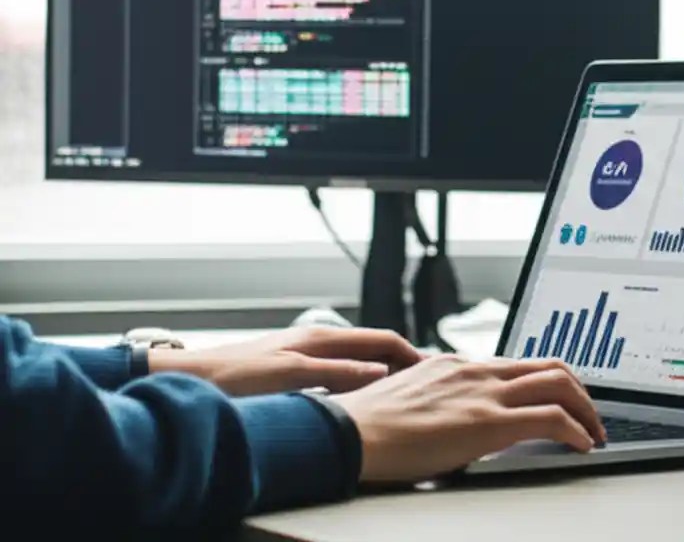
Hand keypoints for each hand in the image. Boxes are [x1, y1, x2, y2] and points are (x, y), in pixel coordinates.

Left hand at [148, 327, 422, 396]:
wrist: (189, 380)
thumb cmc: (234, 378)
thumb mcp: (293, 377)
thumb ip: (339, 373)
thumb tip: (384, 372)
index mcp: (324, 338)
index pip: (386, 341)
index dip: (414, 357)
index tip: (436, 376)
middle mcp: (319, 341)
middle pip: (376, 350)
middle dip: (403, 367)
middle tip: (425, 391)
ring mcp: (307, 354)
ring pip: (360, 364)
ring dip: (382, 378)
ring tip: (400, 400)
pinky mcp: (295, 370)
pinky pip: (342, 375)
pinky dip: (359, 386)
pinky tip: (359, 405)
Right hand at [332, 355, 607, 482]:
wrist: (348, 433)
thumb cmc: (368, 425)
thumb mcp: (412, 398)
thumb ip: (440, 400)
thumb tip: (452, 419)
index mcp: (458, 364)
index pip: (518, 364)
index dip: (549, 381)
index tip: (561, 399)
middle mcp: (476, 369)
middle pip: (549, 366)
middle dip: (579, 391)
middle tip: (590, 414)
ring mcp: (484, 392)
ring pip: (558, 384)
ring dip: (585, 409)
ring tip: (594, 431)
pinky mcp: (487, 422)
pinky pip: (550, 418)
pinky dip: (576, 430)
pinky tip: (582, 445)